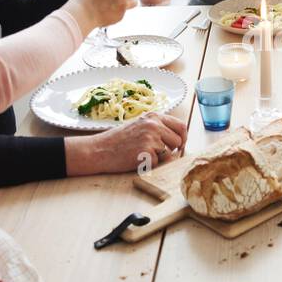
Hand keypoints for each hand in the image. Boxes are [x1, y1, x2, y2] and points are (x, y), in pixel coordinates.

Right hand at [64, 112, 188, 175]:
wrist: (99, 149)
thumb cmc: (118, 140)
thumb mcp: (139, 125)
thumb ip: (157, 128)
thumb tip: (179, 138)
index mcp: (153, 116)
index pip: (181, 126)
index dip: (183, 137)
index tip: (179, 145)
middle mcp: (154, 125)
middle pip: (178, 141)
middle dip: (172, 150)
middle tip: (156, 152)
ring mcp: (151, 138)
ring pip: (170, 154)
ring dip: (159, 158)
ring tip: (141, 153)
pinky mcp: (146, 152)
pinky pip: (158, 163)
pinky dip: (149, 164)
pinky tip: (136, 159)